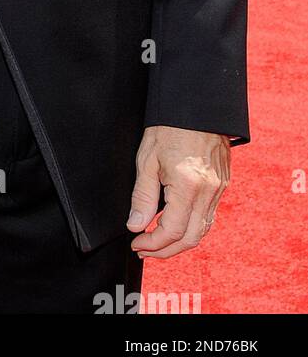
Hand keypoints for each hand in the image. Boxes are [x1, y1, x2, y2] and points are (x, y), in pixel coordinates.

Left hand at [127, 125, 229, 258]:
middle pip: (190, 239)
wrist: (197, 106)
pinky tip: (175, 225)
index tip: (136, 243)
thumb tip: (135, 224)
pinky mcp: (222, 185)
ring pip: (202, 230)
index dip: (153, 243)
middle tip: (144, 249)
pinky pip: (209, 216)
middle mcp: (208, 193)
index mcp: (188, 186)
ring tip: (156, 241)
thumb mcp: (146, 159)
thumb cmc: (168, 127)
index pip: (171, 231)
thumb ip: (141, 195)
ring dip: (180, 242)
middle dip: (165, 250)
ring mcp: (219, 190)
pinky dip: (192, 228)